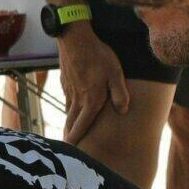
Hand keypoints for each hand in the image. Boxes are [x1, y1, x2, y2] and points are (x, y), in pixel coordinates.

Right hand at [54, 22, 129, 145]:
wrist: (75, 38)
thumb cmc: (98, 55)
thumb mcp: (115, 73)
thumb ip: (120, 94)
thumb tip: (123, 111)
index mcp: (90, 100)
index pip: (82, 125)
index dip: (77, 139)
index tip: (71, 150)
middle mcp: (78, 98)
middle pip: (72, 122)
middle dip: (69, 135)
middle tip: (68, 146)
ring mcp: (69, 89)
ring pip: (68, 111)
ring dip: (68, 122)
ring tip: (68, 130)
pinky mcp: (65, 80)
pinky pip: (66, 98)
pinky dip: (67, 107)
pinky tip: (70, 106)